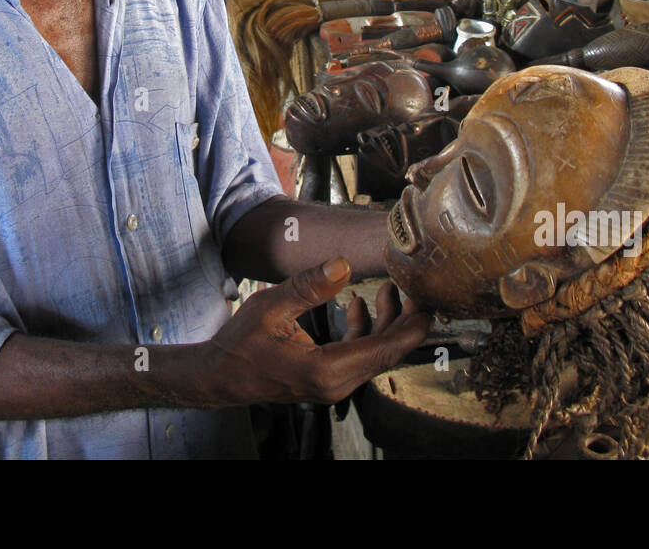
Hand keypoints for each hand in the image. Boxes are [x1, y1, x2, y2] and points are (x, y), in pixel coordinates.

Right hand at [197, 258, 430, 406]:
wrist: (220, 377)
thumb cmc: (240, 344)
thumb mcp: (270, 307)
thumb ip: (309, 286)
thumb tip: (343, 264)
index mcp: (327, 368)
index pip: (386, 349)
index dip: (413, 325)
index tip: (428, 300)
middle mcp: (337, 382)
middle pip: (388, 352)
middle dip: (406, 319)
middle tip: (415, 287)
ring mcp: (334, 384)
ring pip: (376, 354)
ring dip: (386, 322)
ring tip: (388, 289)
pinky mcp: (329, 378)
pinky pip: (360, 355)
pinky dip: (366, 331)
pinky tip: (358, 304)